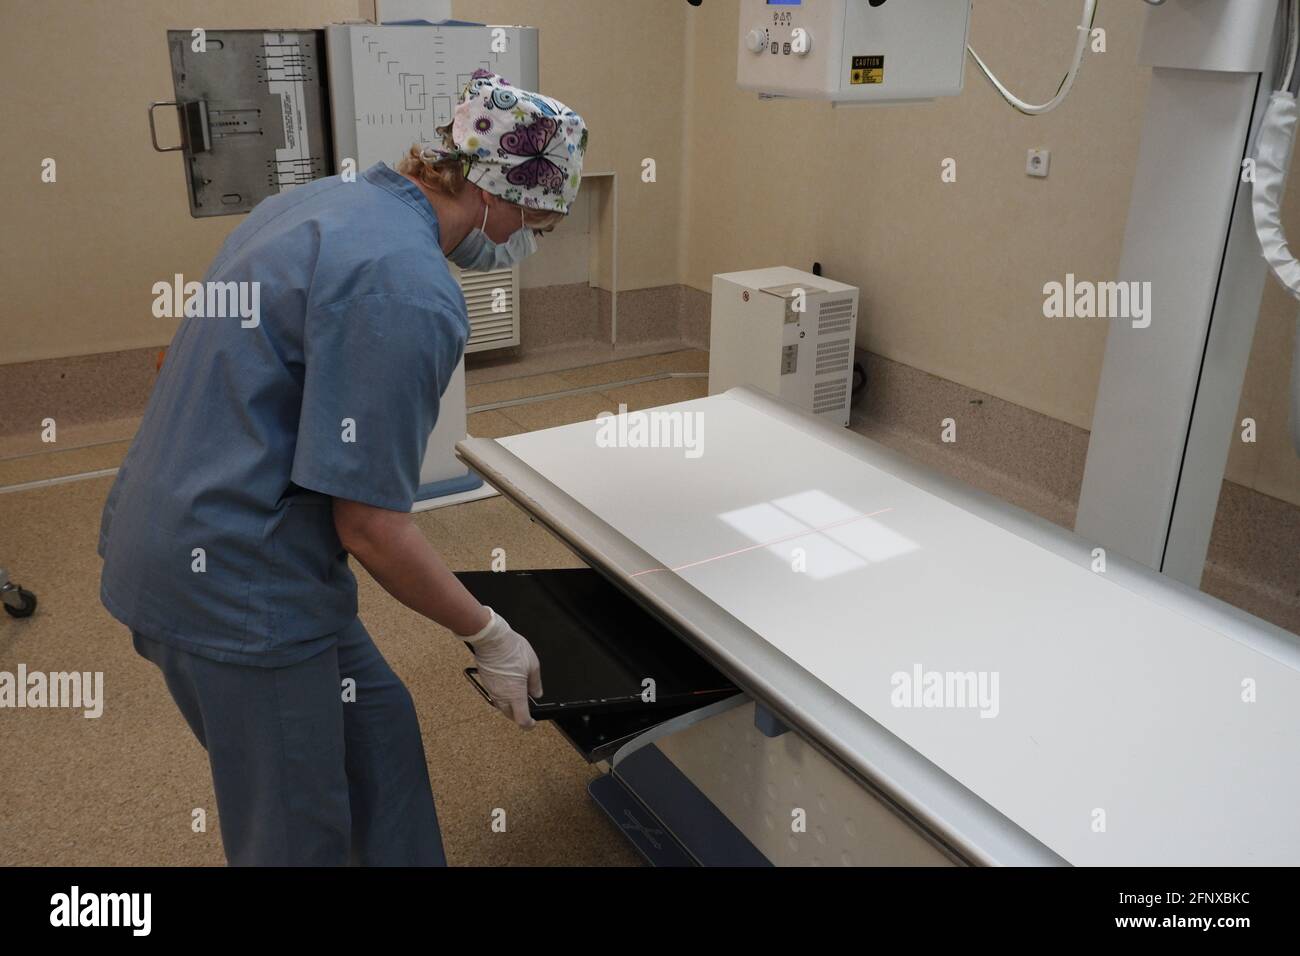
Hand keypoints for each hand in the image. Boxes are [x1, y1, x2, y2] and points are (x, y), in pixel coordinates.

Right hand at [461, 607, 541, 728]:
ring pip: (501, 706)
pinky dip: (502, 695)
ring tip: (518, 693)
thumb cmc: (512, 649)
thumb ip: (535, 683)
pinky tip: (508, 685)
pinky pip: (494, 695)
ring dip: (510, 705)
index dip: (528, 725)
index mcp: (515, 694)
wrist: (492, 639)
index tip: (533, 722)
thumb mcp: (533, 665)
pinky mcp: (486, 683)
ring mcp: (492, 690)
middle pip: (510, 715)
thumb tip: (537, 693)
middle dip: (518, 715)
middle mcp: (502, 696)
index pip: (521, 719)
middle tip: (527, 708)